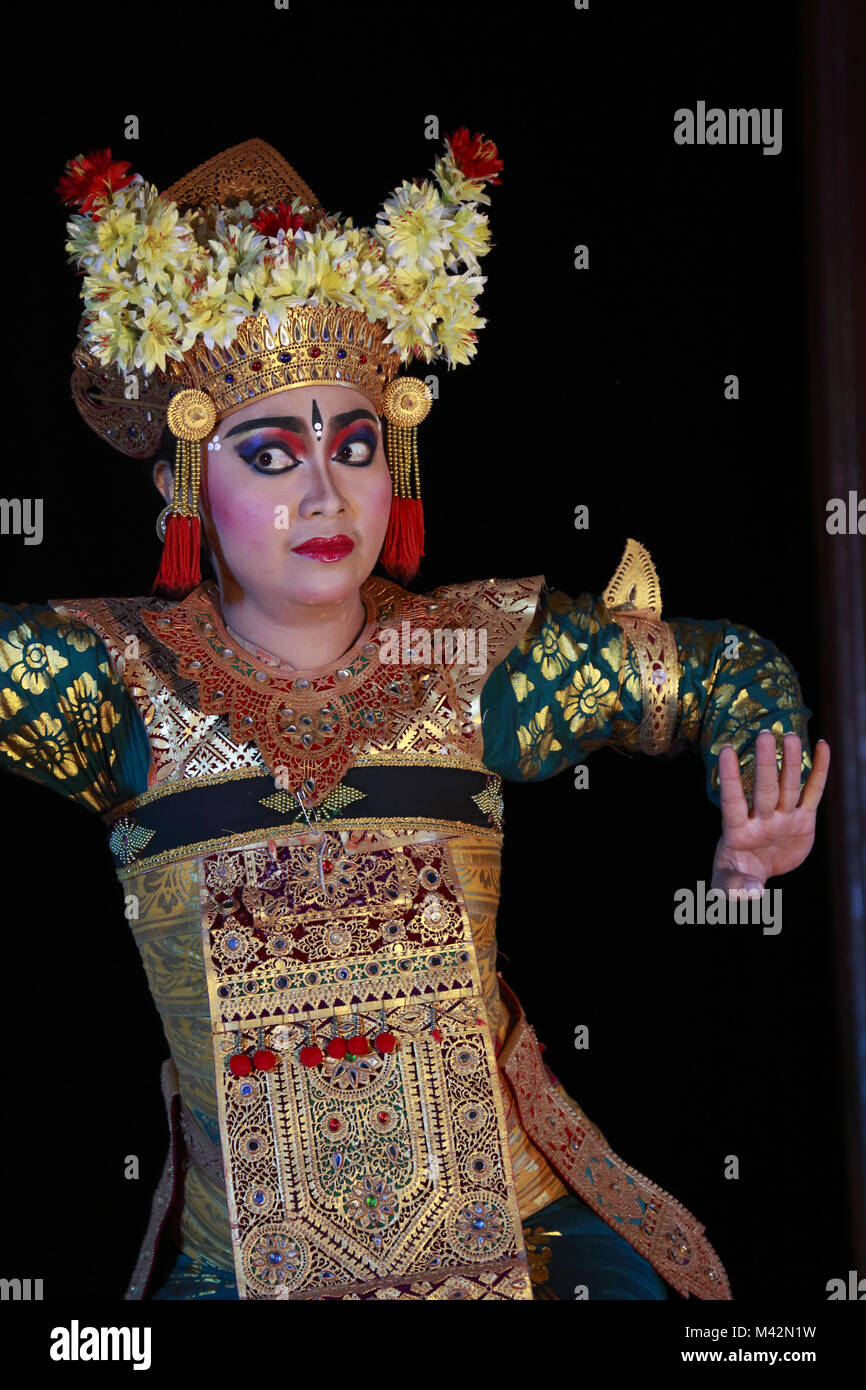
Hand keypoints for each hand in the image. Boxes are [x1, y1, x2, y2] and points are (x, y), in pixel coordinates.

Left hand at [710, 730, 829, 893]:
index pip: (732, 801)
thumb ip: (739, 888)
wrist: (755, 877)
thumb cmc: (736, 878)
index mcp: (737, 832)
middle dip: (765, 764)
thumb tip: (753, 895)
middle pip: (764, 789)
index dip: (730, 777)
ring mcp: (782, 817)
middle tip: (765, 734)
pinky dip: (819, 771)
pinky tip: (823, 746)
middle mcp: (760, 819)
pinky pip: (812, 792)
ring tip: (791, 736)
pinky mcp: (802, 820)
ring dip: (790, 762)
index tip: (726, 750)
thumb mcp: (731, 887)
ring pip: (787, 786)